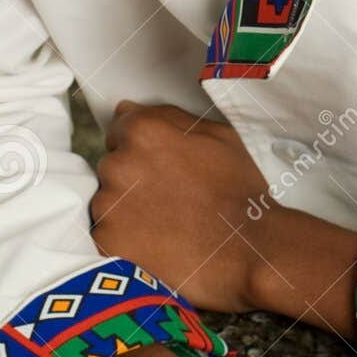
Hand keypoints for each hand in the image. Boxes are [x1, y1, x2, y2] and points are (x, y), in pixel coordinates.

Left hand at [90, 100, 266, 312]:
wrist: (250, 248)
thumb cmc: (239, 190)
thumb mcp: (218, 136)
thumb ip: (168, 117)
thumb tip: (127, 109)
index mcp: (143, 131)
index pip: (120, 130)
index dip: (143, 150)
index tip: (162, 168)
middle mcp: (118, 163)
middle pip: (113, 165)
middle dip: (134, 178)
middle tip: (169, 198)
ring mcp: (108, 204)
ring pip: (107, 200)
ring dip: (127, 209)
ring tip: (165, 223)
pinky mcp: (107, 240)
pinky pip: (106, 233)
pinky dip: (125, 238)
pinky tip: (156, 242)